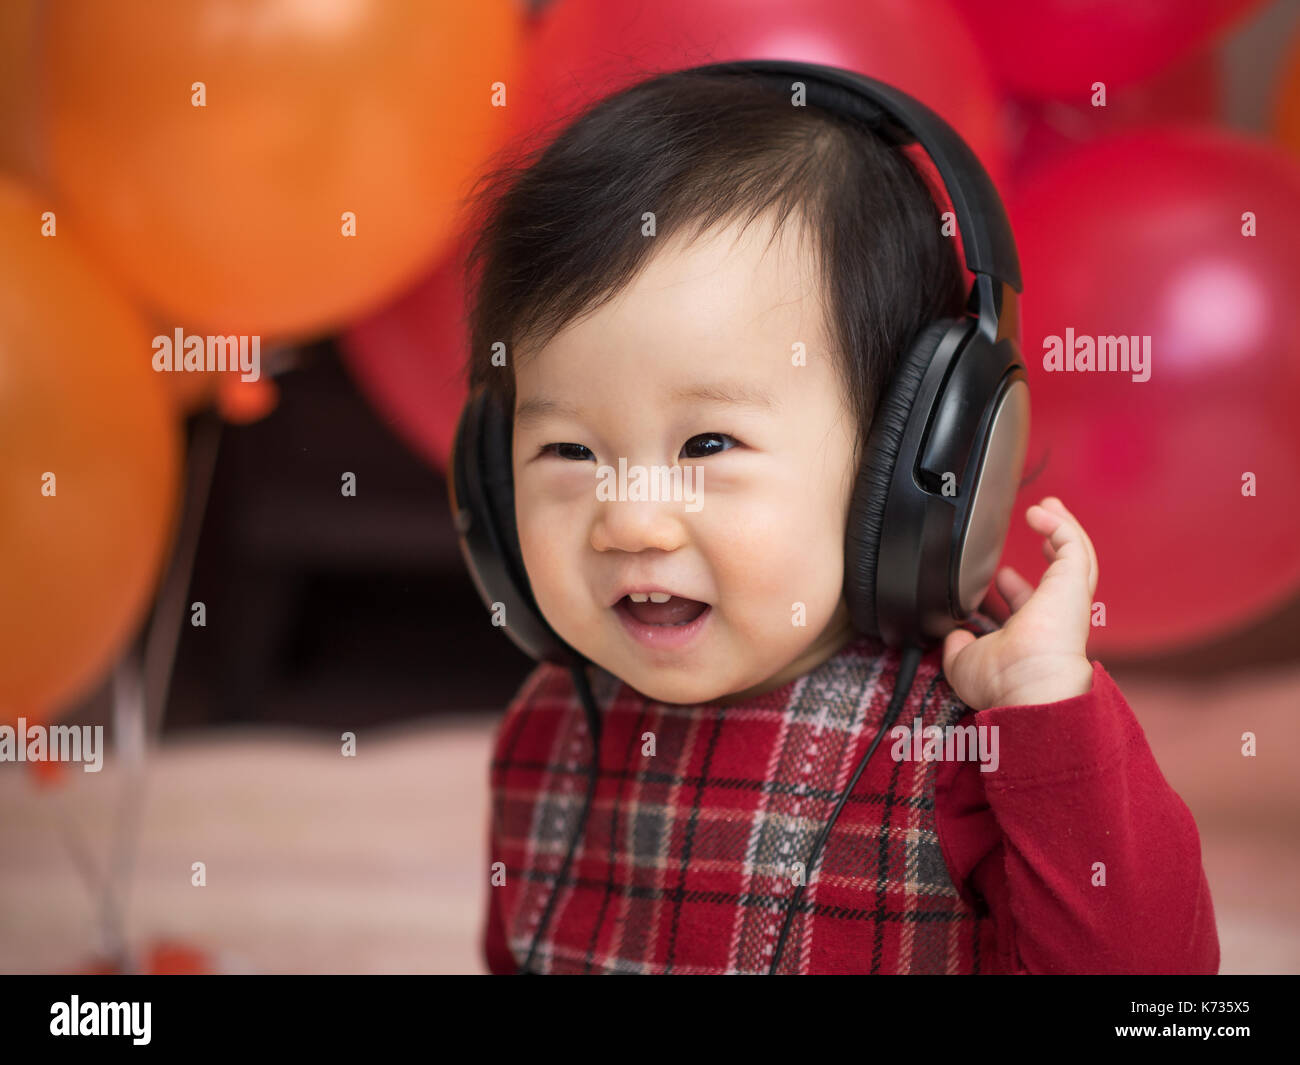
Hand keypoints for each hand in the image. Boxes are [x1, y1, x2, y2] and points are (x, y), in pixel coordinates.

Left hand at [941, 496, 1096, 709]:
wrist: (1029, 685)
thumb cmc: (1004, 681)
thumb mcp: (966, 663)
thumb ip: (959, 647)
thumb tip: (954, 637)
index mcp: (1034, 634)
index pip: (1029, 604)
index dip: (1015, 587)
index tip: (1001, 575)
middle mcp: (1056, 615)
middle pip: (1060, 573)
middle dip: (1052, 546)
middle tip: (1042, 524)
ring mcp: (1068, 598)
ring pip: (1075, 555)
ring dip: (1061, 527)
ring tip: (1048, 507)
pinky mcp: (1074, 581)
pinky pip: (1072, 544)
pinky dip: (1059, 524)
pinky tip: (1041, 512)